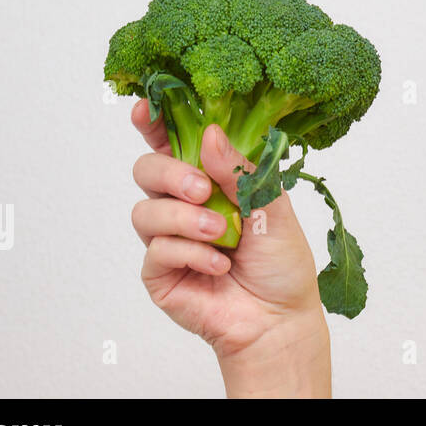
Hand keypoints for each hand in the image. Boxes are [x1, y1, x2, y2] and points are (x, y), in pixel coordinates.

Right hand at [129, 99, 330, 390]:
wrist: (279, 317)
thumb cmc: (280, 261)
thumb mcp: (273, 206)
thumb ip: (241, 171)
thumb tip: (209, 134)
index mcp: (211, 179)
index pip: (174, 142)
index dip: (156, 122)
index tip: (147, 108)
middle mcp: (183, 204)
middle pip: (147, 170)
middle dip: (170, 174)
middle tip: (201, 190)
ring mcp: (168, 239)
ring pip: (145, 211)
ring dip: (185, 220)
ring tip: (221, 235)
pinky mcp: (160, 273)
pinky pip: (156, 250)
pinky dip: (191, 254)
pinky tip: (219, 264)